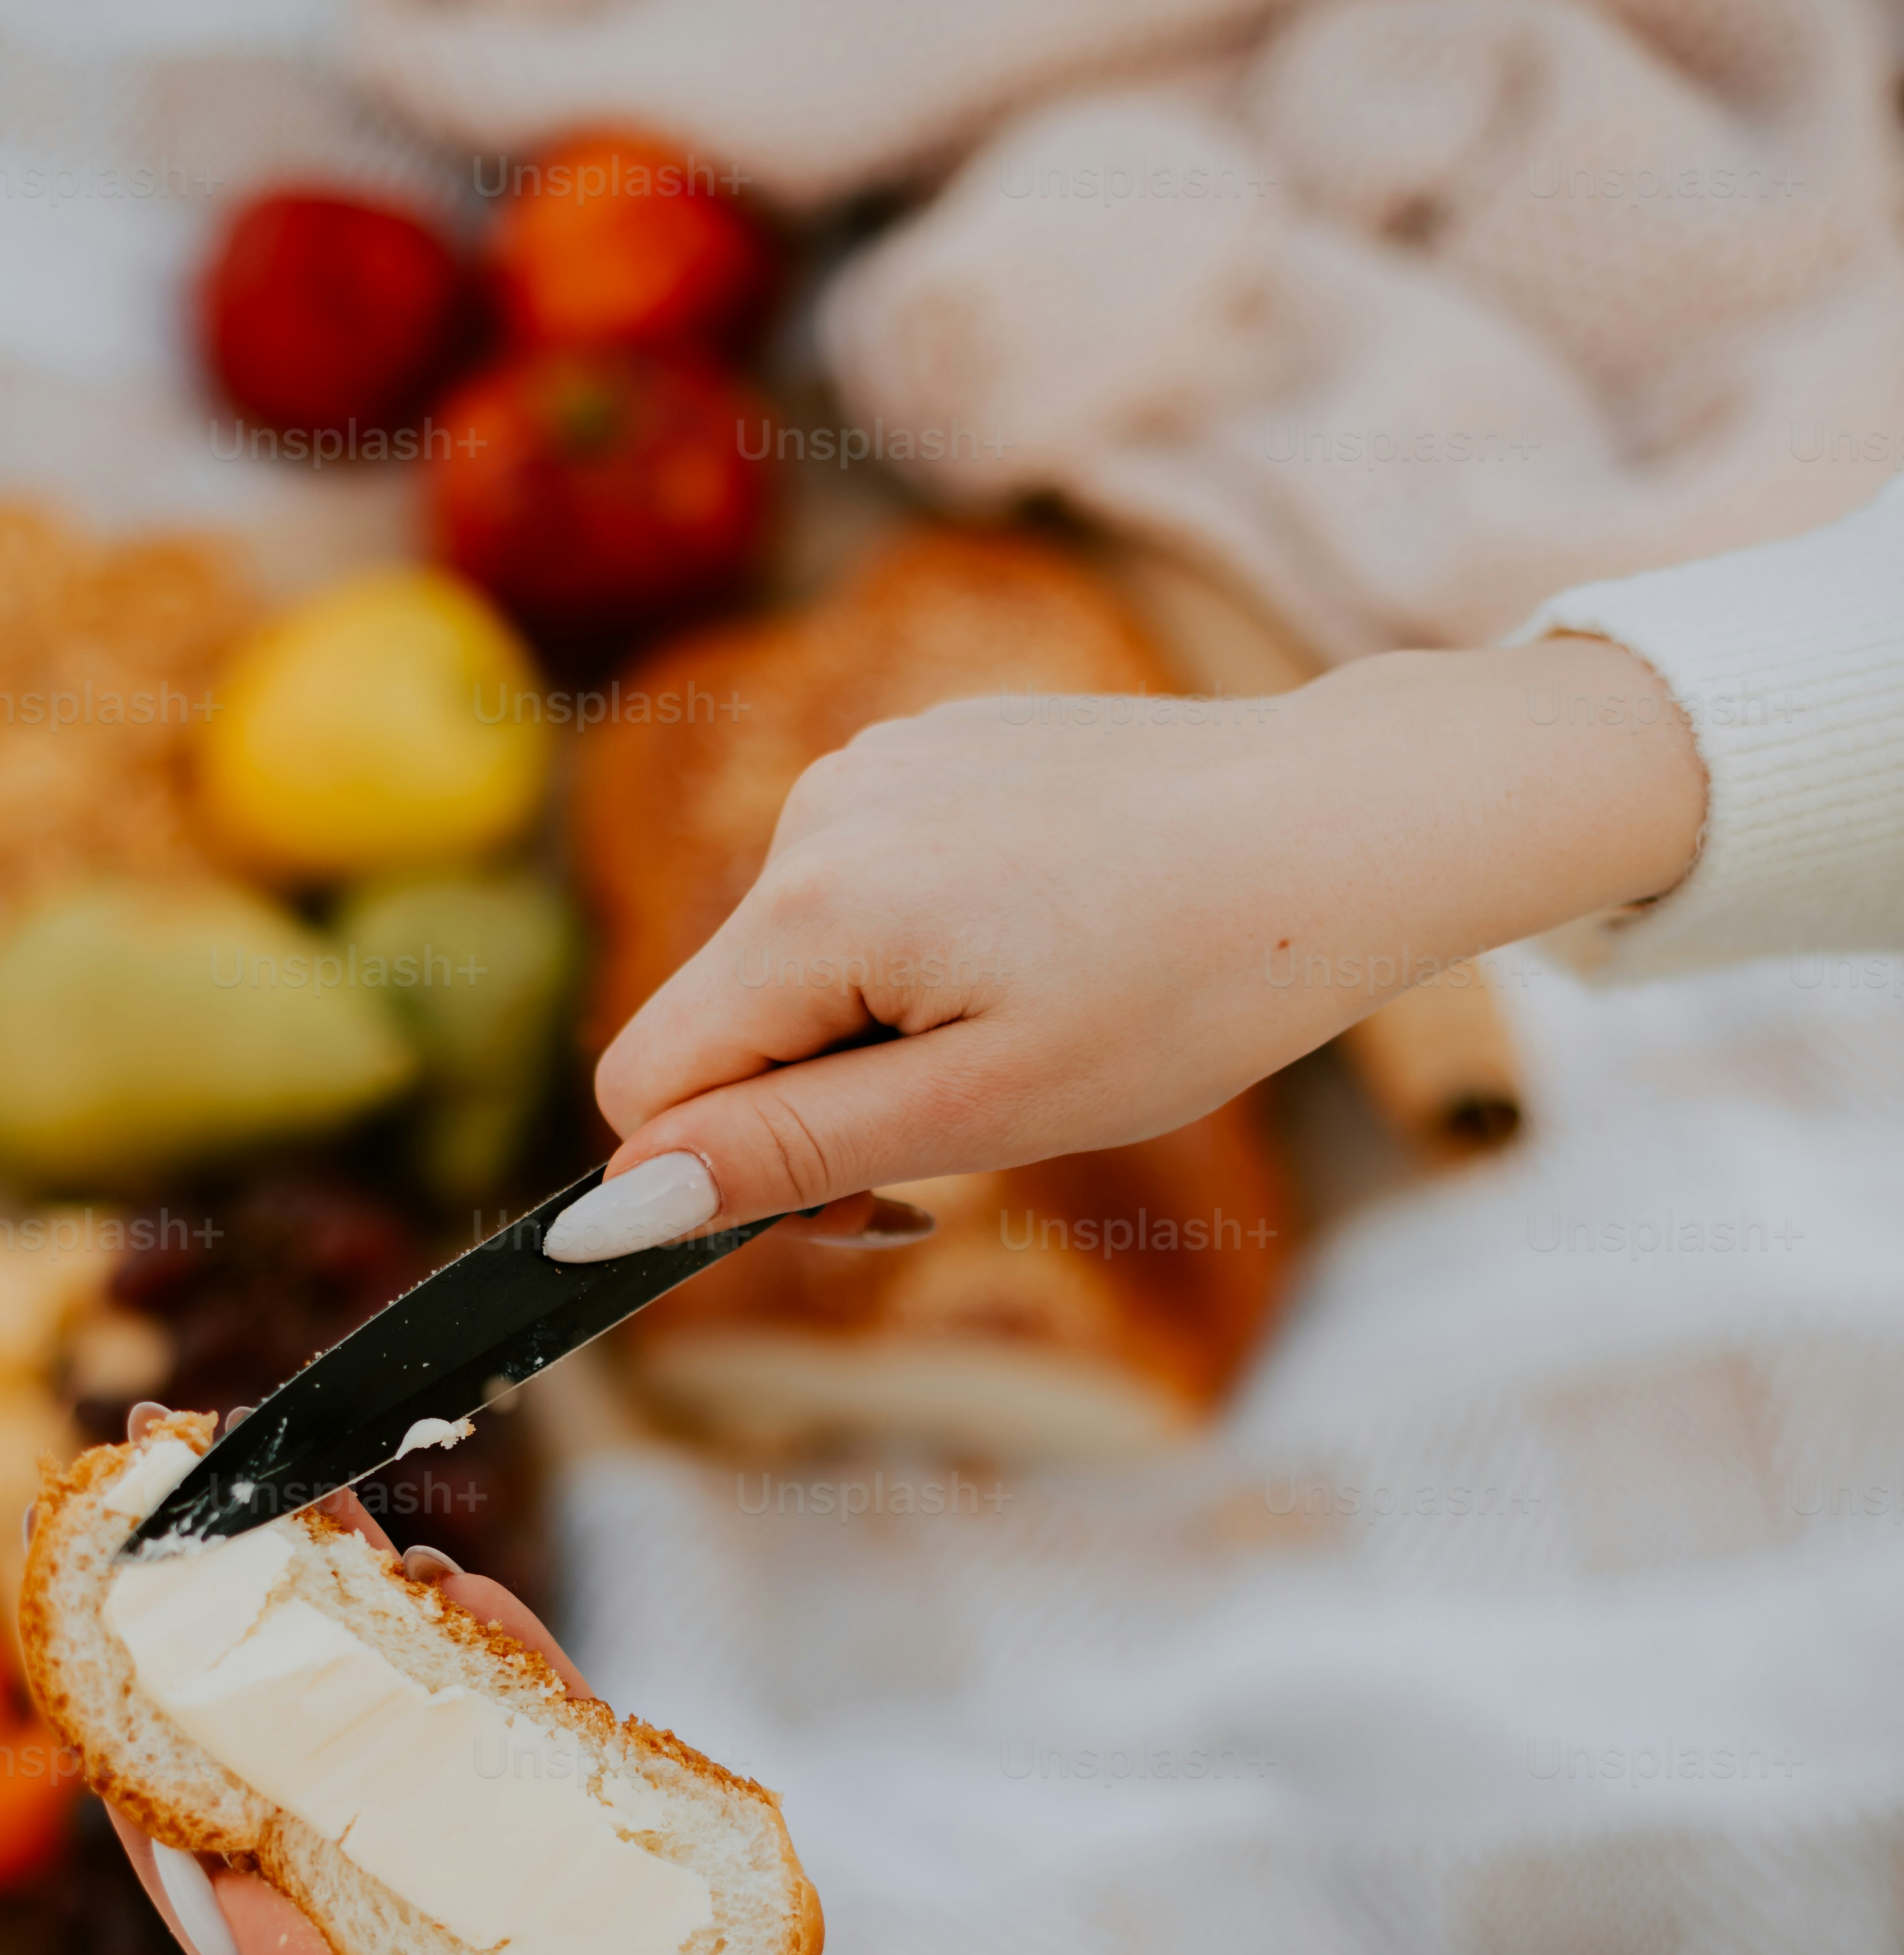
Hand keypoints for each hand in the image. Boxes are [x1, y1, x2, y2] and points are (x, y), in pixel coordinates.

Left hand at [103, 1411, 1050, 1954]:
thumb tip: (219, 1887)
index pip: (237, 1875)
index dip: (169, 1768)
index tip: (111, 1655)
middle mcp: (437, 1948)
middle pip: (334, 1777)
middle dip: (274, 1657)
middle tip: (208, 1527)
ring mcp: (552, 1900)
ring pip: (450, 1744)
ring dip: (388, 1638)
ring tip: (323, 1533)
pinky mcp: (666, 1875)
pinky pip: (581, 1756)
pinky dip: (524, 1674)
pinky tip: (464, 1606)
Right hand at [587, 635, 1708, 1234]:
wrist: (1343, 828)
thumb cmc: (1189, 989)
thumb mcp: (979, 1111)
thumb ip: (782, 1154)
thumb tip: (611, 1210)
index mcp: (813, 902)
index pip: (646, 1084)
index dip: (721, 1177)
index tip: (870, 1204)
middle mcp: (816, 809)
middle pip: (724, 1024)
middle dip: (817, 1107)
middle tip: (980, 1133)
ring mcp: (877, 762)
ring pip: (800, 963)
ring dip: (881, 1030)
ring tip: (1038, 1024)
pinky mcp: (936, 744)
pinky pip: (868, 890)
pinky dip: (928, 952)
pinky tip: (1056, 947)